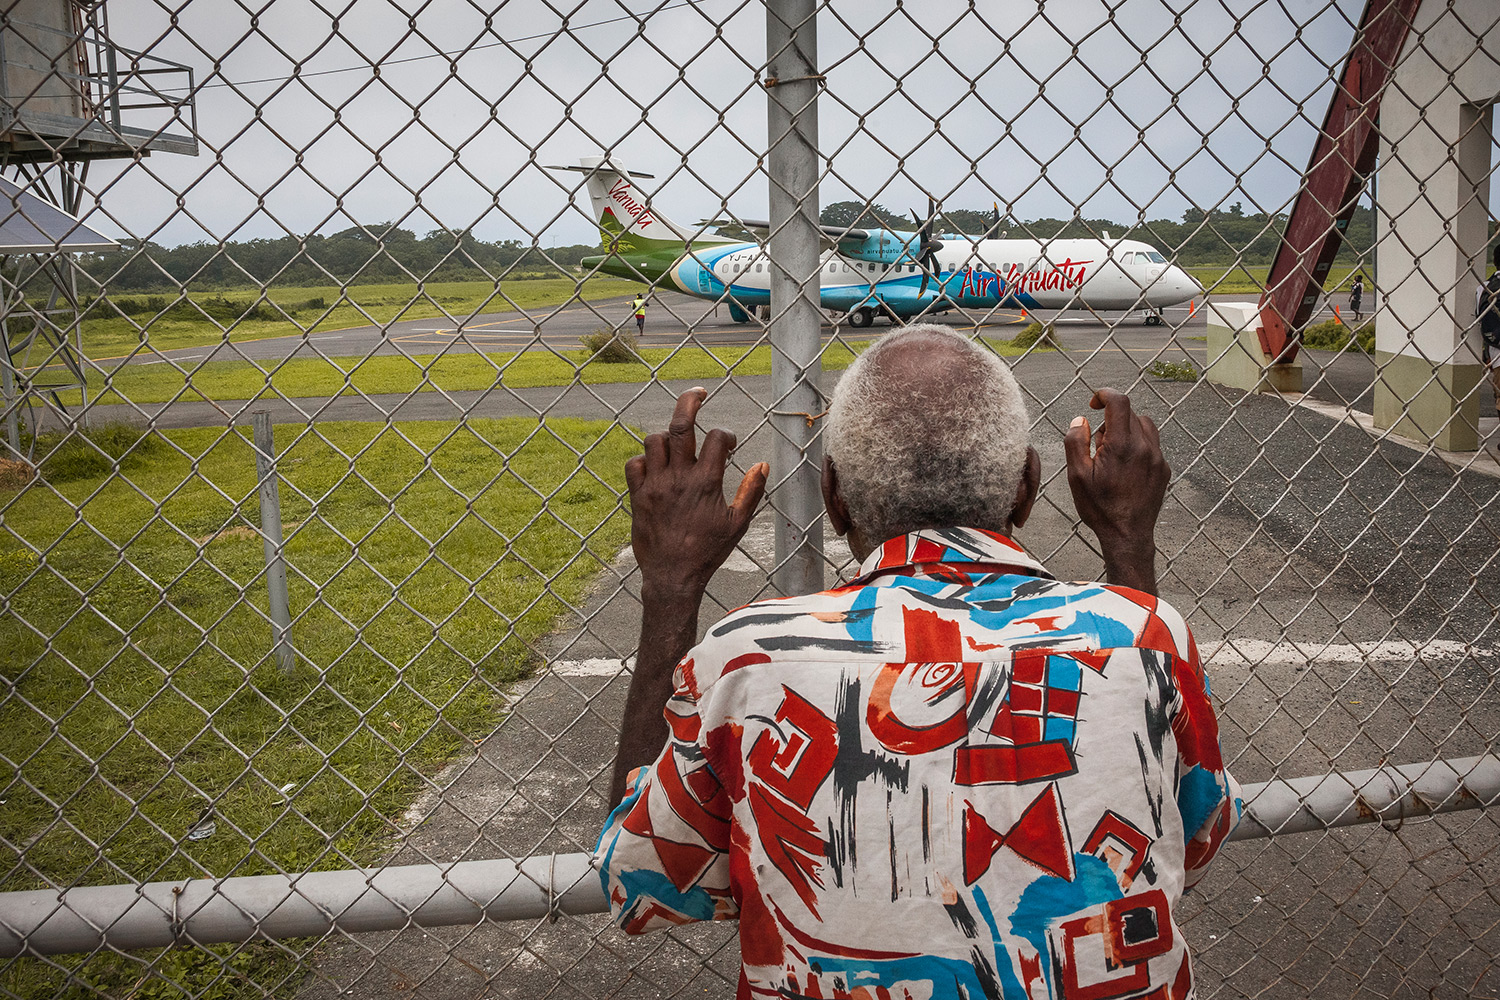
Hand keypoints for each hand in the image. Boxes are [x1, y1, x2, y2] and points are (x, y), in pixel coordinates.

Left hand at [624, 387, 768, 596]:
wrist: (672, 576)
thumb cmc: (708, 551)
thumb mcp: (737, 524)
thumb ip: (751, 492)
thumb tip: (763, 465)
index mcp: (705, 483)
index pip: (715, 438)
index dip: (725, 435)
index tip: (728, 445)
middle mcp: (678, 479)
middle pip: (680, 426)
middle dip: (689, 401)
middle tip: (698, 392)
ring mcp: (655, 486)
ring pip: (654, 441)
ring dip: (667, 438)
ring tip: (677, 445)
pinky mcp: (637, 496)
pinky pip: (634, 464)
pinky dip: (644, 460)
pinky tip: (656, 468)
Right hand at [1063, 388, 1168, 594]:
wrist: (1128, 536)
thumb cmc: (1100, 508)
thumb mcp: (1077, 476)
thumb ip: (1075, 442)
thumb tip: (1080, 420)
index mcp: (1122, 445)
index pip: (1119, 402)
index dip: (1104, 394)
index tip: (1093, 403)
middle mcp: (1145, 447)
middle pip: (1130, 413)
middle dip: (1110, 420)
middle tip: (1096, 444)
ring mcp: (1158, 458)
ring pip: (1144, 426)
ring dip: (1126, 430)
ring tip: (1111, 453)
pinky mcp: (1164, 469)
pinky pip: (1152, 444)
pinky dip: (1137, 445)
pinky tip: (1124, 467)